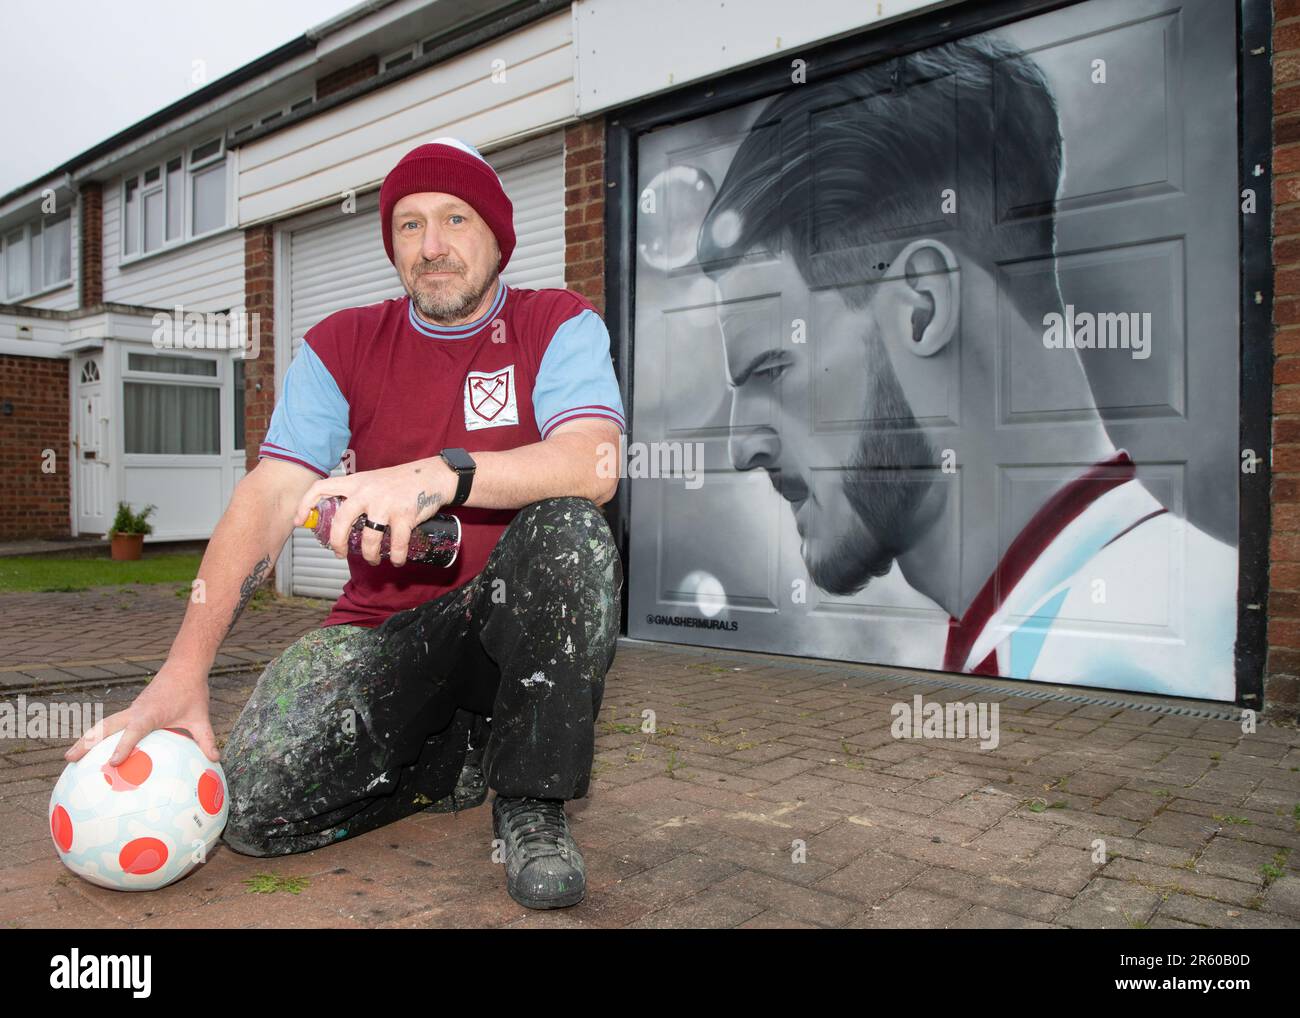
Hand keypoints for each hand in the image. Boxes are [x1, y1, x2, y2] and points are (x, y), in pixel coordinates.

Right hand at [63, 660, 219, 765]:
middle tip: (69, 759)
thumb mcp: (200, 716)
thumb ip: (206, 739)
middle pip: (105, 727)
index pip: (134, 731)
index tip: (113, 762)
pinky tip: (94, 750)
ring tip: (70, 757)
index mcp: (150, 713)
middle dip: (87, 743)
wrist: (184, 666)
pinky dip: (99, 735)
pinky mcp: (133, 710)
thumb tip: (216, 760)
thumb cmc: (191, 691)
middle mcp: (135, 711)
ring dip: (87, 739)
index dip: (124, 746)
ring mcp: (131, 710)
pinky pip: (112, 724)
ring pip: (104, 725)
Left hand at [293, 458, 456, 565]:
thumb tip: (340, 519)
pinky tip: (396, 560)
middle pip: (341, 522)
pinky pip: (397, 545)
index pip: (321, 488)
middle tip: (339, 553)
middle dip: (337, 543)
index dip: (304, 505)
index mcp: (356, 482)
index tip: (299, 521)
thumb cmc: (400, 482)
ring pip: (369, 539)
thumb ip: (357, 495)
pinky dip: (396, 557)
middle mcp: (367, 492)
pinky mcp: (405, 516)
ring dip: (370, 555)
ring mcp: (386, 505)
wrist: (431, 476)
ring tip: (373, 559)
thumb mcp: (372, 481)